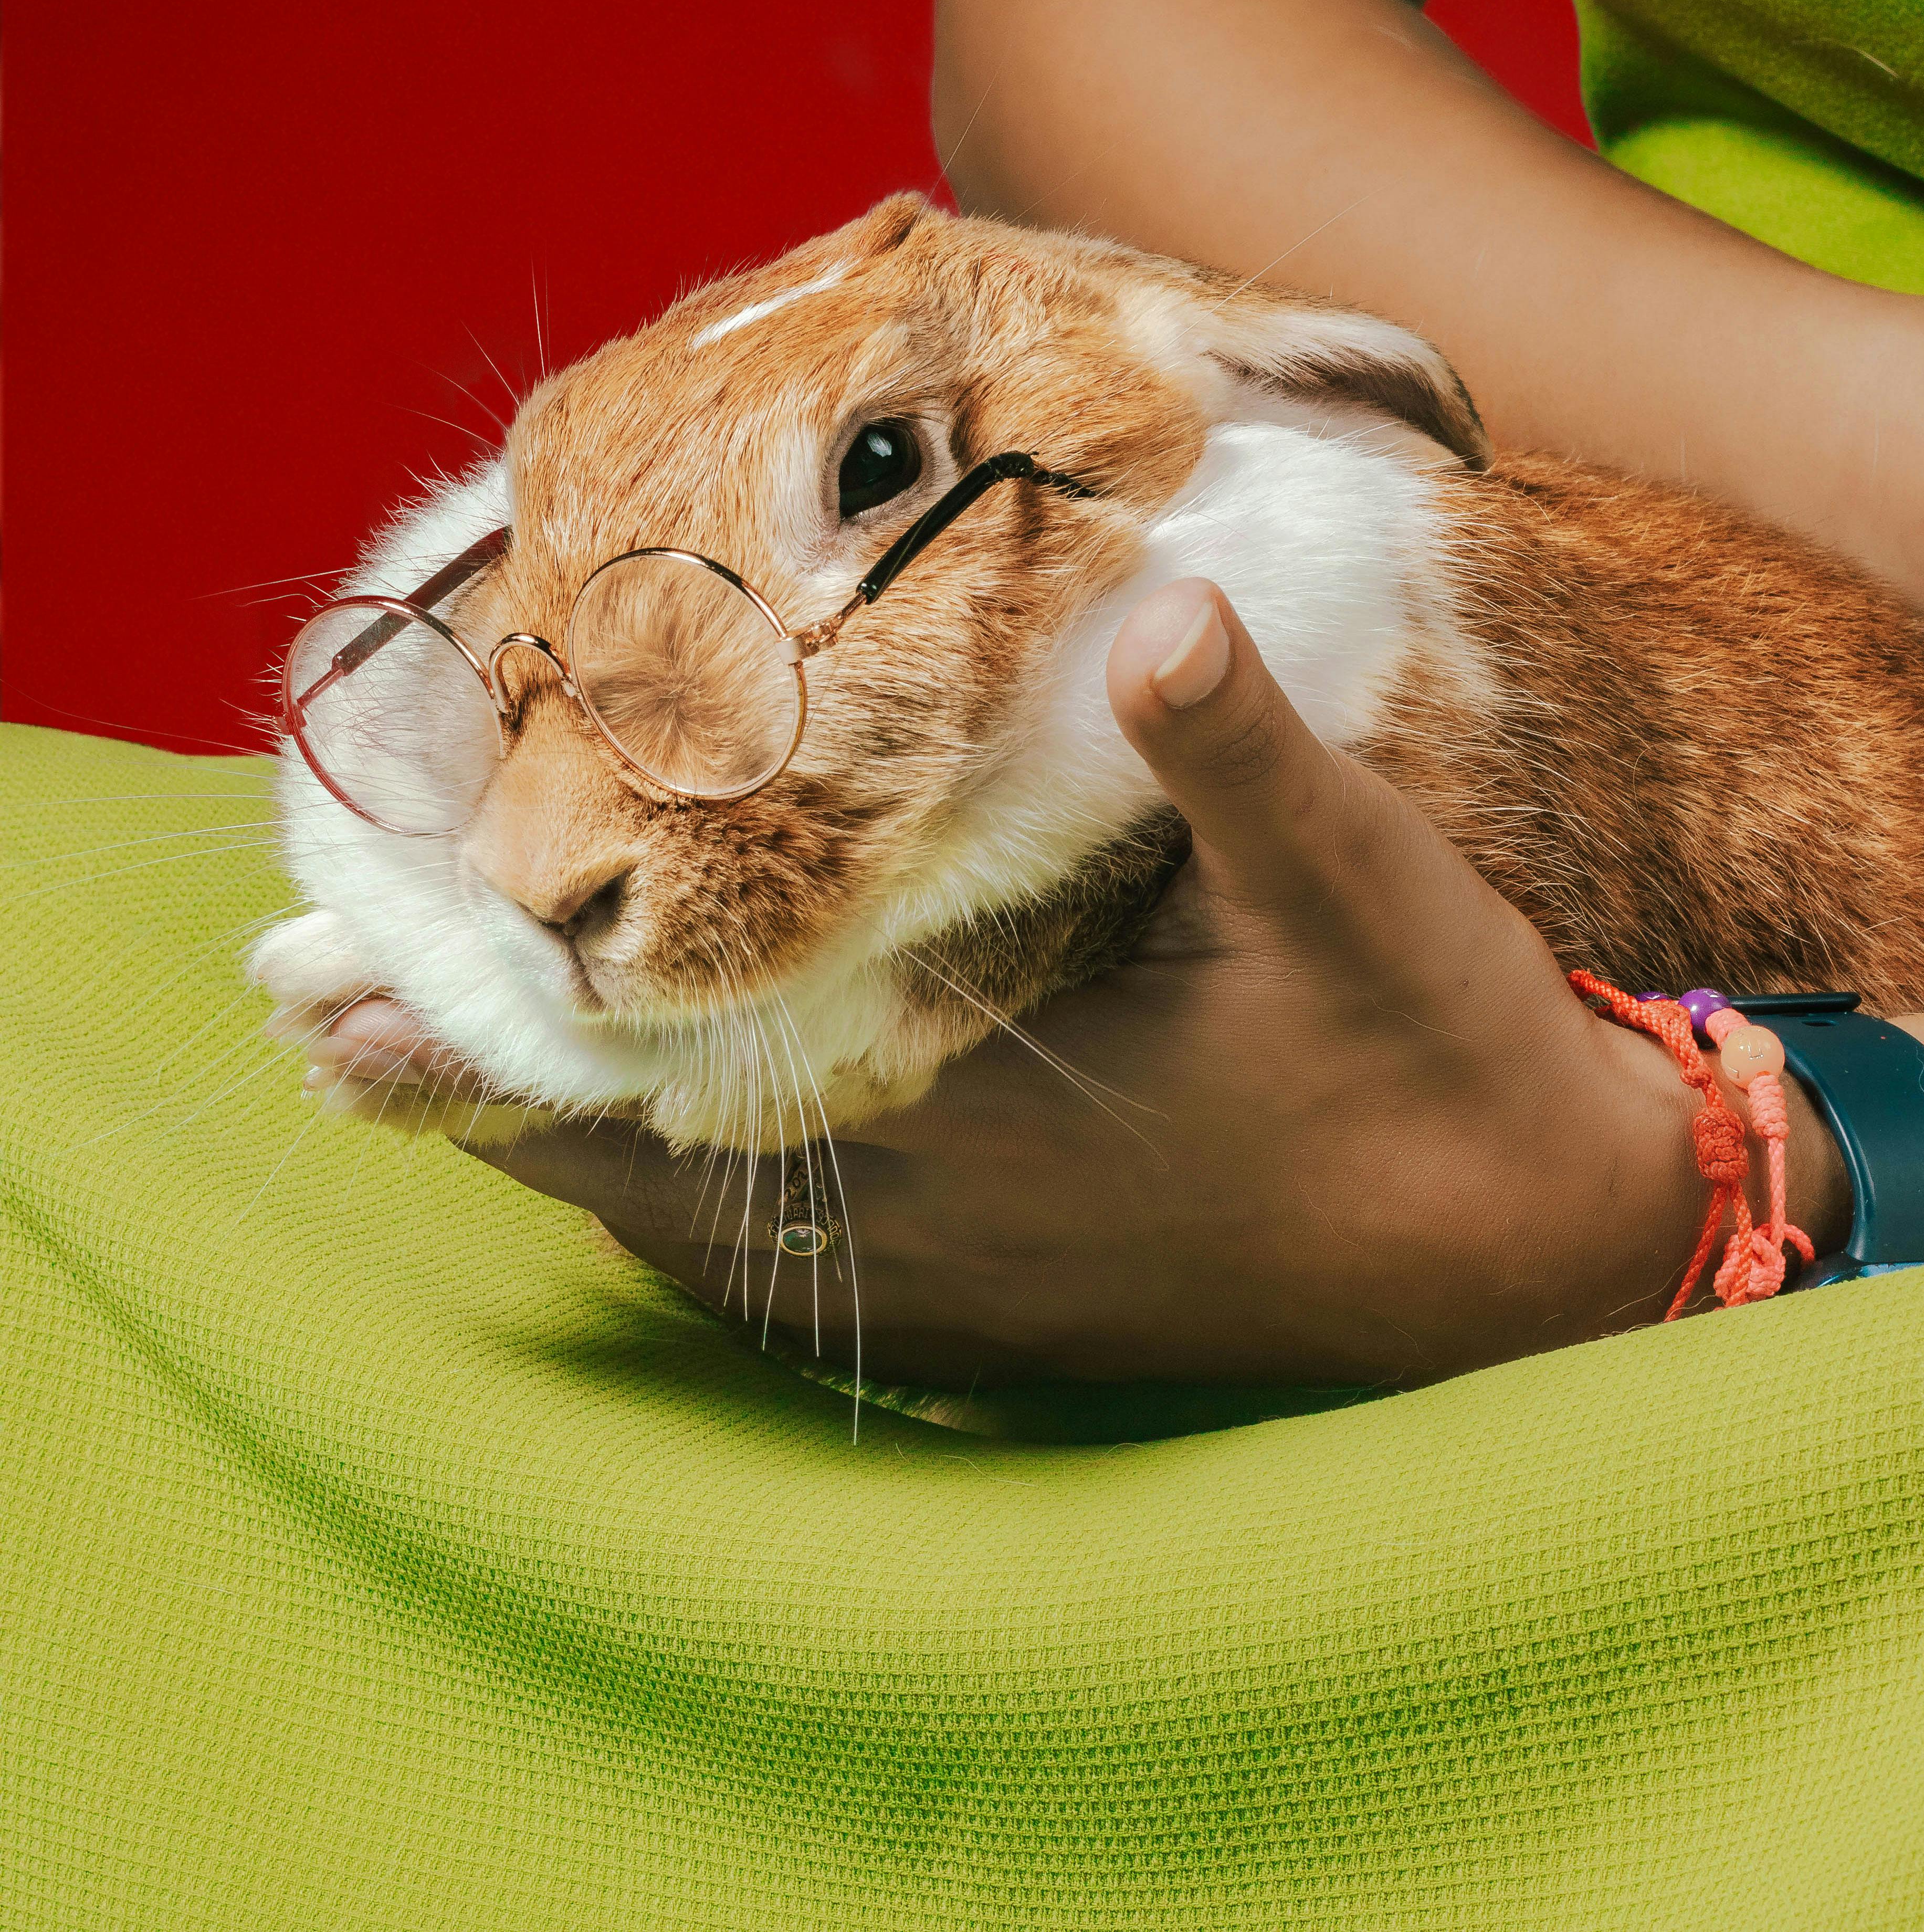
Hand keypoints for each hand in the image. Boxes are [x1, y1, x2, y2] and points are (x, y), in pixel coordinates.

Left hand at [309, 581, 1848, 1390]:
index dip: (500, 1063)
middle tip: (358, 1020)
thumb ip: (1240, 753)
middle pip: (645, 1194)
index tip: (353, 1010)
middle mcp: (947, 1245)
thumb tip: (1155, 609)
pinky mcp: (1029, 1322)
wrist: (1562, 1260)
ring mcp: (982, 1301)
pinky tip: (688, 1160)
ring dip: (592, 1160)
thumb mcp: (1361, 890)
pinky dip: (703, 1217)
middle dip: (497, 1105)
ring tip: (486, 1070)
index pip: (673, 1118)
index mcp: (983, 1141)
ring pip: (712, 1251)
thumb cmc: (1453, 1074)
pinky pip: (803, 1287)